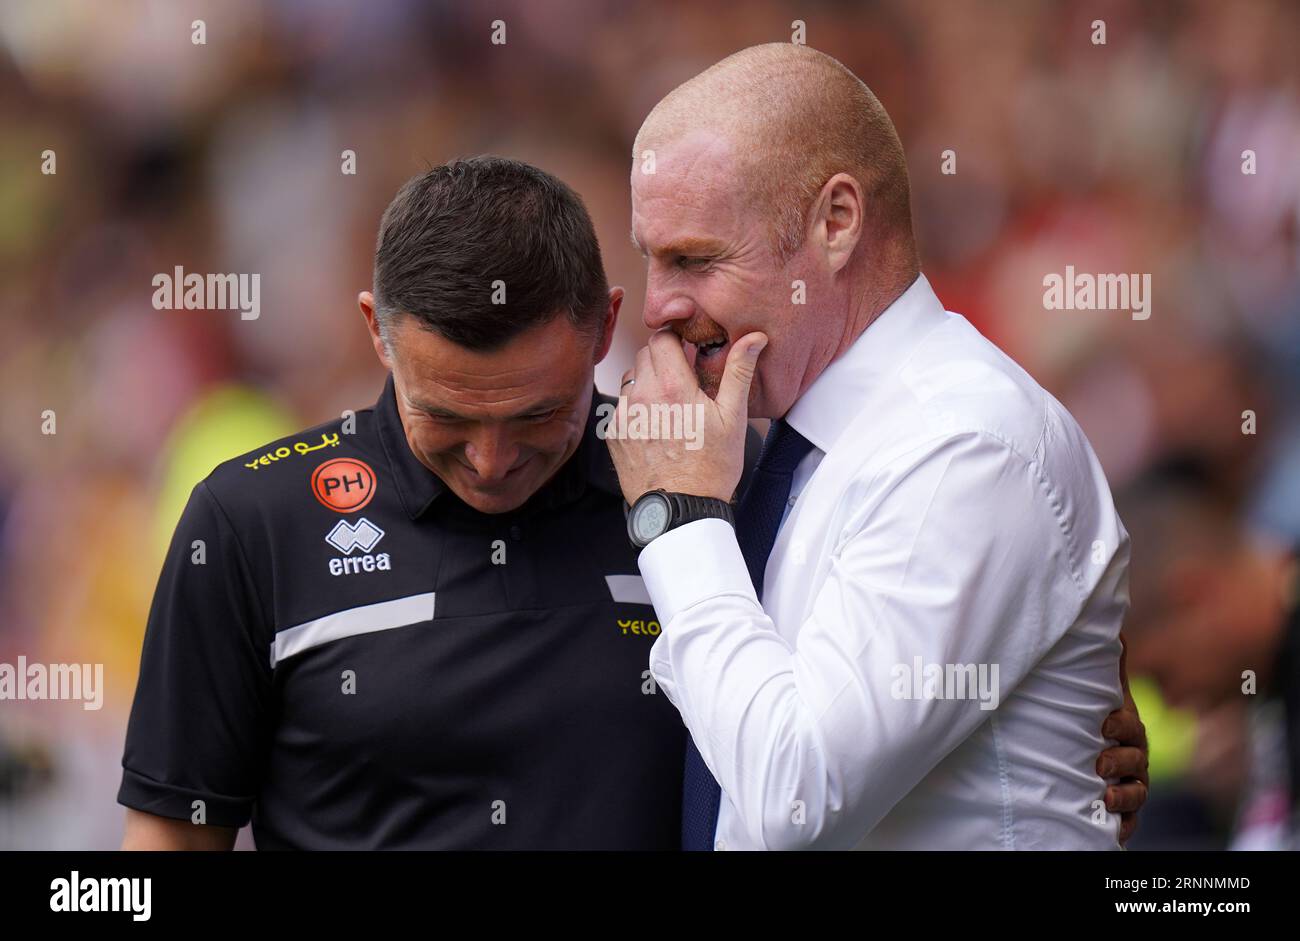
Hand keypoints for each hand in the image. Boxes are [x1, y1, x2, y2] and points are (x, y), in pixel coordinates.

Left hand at [607, 329, 766, 504]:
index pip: (661, 338)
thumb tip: (754, 338)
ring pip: (631, 379)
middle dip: (663, 360)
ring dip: (648, 383)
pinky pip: (621, 406)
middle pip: (645, 354)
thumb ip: (738, 371)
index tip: (686, 350)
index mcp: (673, 387)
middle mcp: (642, 396)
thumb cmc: (711, 468)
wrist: (681, 510)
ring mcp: (624, 416)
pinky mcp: (613, 433)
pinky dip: (636, 408)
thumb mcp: (733, 418)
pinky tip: (656, 427)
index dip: (675, 340)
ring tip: (670, 408)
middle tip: (683, 381)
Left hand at [1098, 634, 1148, 843]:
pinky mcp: (1121, 810)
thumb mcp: (1093, 691)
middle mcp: (1132, 757)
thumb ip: (1102, 666)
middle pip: (1136, 761)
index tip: (1104, 723)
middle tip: (1098, 763)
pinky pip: (1129, 821)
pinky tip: (1113, 831)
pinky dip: (1123, 826)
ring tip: (1104, 797)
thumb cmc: (1087, 715)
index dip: (1120, 725)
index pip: (1130, 726)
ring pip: (1136, 792)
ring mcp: (1129, 784)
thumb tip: (1115, 630)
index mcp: (1124, 728)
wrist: (1080, 748)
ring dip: (1123, 796)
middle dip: (1119, 761)